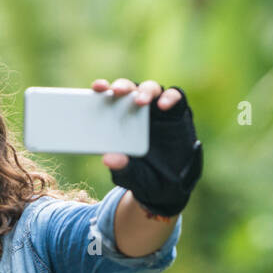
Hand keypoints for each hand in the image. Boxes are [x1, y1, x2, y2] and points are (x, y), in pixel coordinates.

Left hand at [91, 77, 202, 218]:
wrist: (170, 186)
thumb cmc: (144, 175)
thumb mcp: (131, 175)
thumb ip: (121, 167)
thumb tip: (108, 158)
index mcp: (120, 120)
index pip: (109, 99)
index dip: (103, 89)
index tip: (95, 88)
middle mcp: (138, 110)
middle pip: (130, 89)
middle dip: (122, 87)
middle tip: (116, 91)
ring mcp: (158, 109)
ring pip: (151, 89)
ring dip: (145, 91)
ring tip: (140, 101)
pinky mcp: (177, 112)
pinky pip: (175, 97)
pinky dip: (170, 98)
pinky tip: (163, 105)